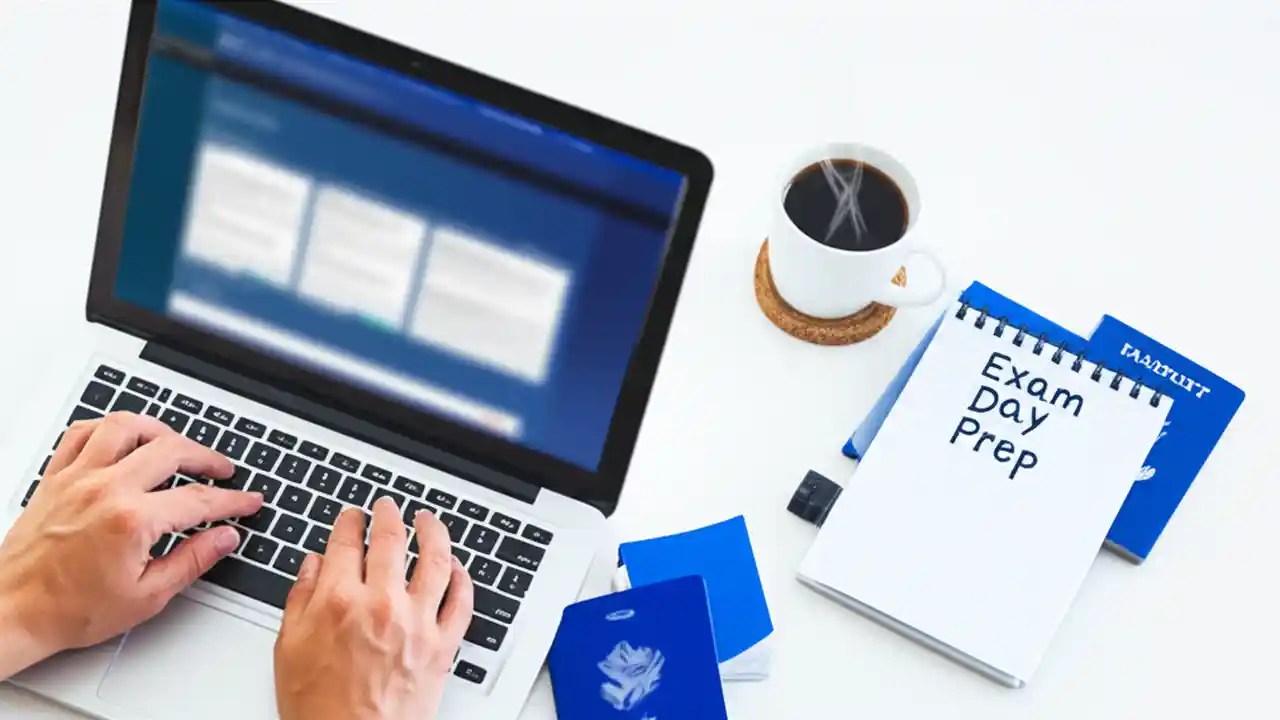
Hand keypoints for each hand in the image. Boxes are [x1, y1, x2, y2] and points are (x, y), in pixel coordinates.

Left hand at [0, 412, 262, 677]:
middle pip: (171, 450)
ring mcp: (77, 478)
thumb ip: (192, 560)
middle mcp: (106, 490)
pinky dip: (109, 428)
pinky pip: (82, 433)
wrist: (10, 611)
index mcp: (132, 521)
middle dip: (207, 457)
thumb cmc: (67, 610)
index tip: (247, 501)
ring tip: (178, 444)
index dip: (233, 500)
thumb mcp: (146, 596)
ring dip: (160, 430)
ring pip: (127, 427)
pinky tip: (125, 438)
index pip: (199, 499)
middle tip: (223, 470)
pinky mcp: (55, 477)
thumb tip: (224, 538)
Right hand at [275, 497, 473, 719]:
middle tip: (388, 507)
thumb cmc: (318, 708)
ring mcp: (418, 623)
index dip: (351, 522)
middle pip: (393, 541)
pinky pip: (462, 602)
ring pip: (436, 560)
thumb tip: (312, 566)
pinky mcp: (443, 645)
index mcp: (339, 601)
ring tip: (428, 521)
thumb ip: (301, 599)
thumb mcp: (289, 649)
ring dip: (434, 532)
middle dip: (389, 516)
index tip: (353, 516)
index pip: (348, 542)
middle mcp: (382, 605)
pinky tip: (456, 567)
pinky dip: (463, 579)